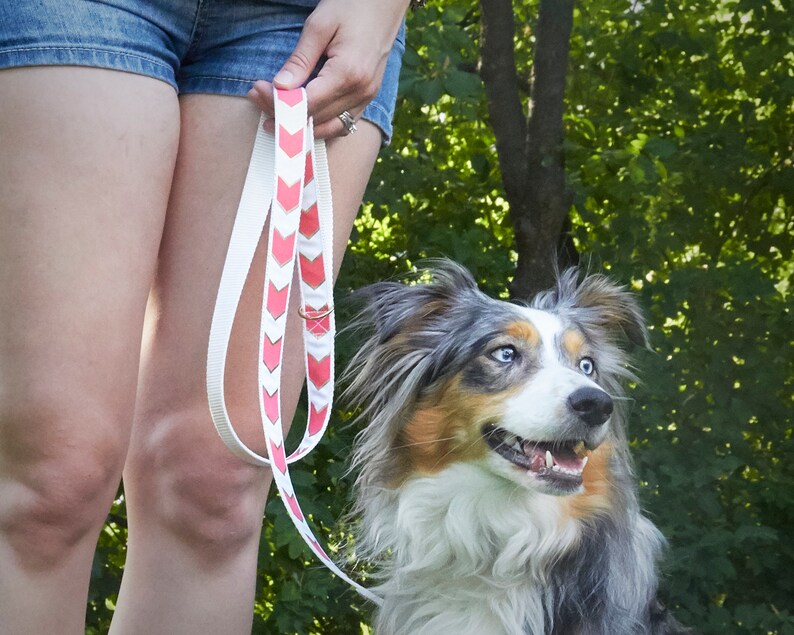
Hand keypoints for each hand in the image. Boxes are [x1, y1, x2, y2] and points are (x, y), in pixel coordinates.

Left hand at [248, 0, 409, 138]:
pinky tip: (301, 120)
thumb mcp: (319, 25)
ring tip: (274, 113)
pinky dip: (321, 125)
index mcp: (348, 73)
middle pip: (316, 116)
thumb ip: (300, 59)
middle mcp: (360, 91)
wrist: (385, 3)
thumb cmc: (352, 6)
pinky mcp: (368, 97)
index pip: (308, 102)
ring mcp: (367, 97)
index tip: (256, 91)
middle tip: (257, 97)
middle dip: (283, 112)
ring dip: (300, 125)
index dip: (279, 102)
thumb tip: (280, 86)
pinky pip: (343, 123)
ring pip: (329, 127)